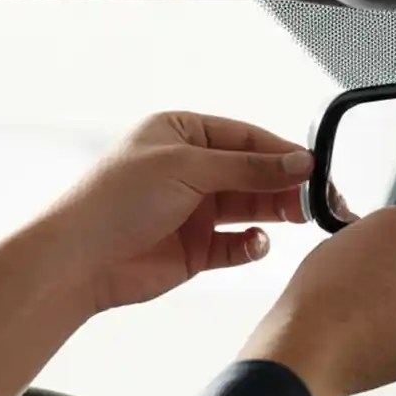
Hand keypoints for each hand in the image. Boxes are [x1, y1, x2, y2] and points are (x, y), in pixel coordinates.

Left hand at [45, 112, 313, 310]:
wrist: (78, 261)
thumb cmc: (116, 201)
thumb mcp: (188, 168)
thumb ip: (249, 167)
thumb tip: (300, 162)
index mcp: (181, 135)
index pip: (246, 138)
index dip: (282, 153)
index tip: (314, 167)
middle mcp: (189, 170)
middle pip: (253, 174)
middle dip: (284, 185)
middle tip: (316, 198)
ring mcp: (193, 210)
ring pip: (249, 208)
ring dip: (274, 213)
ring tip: (297, 218)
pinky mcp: (195, 249)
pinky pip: (236, 245)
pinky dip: (251, 245)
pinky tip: (255, 243)